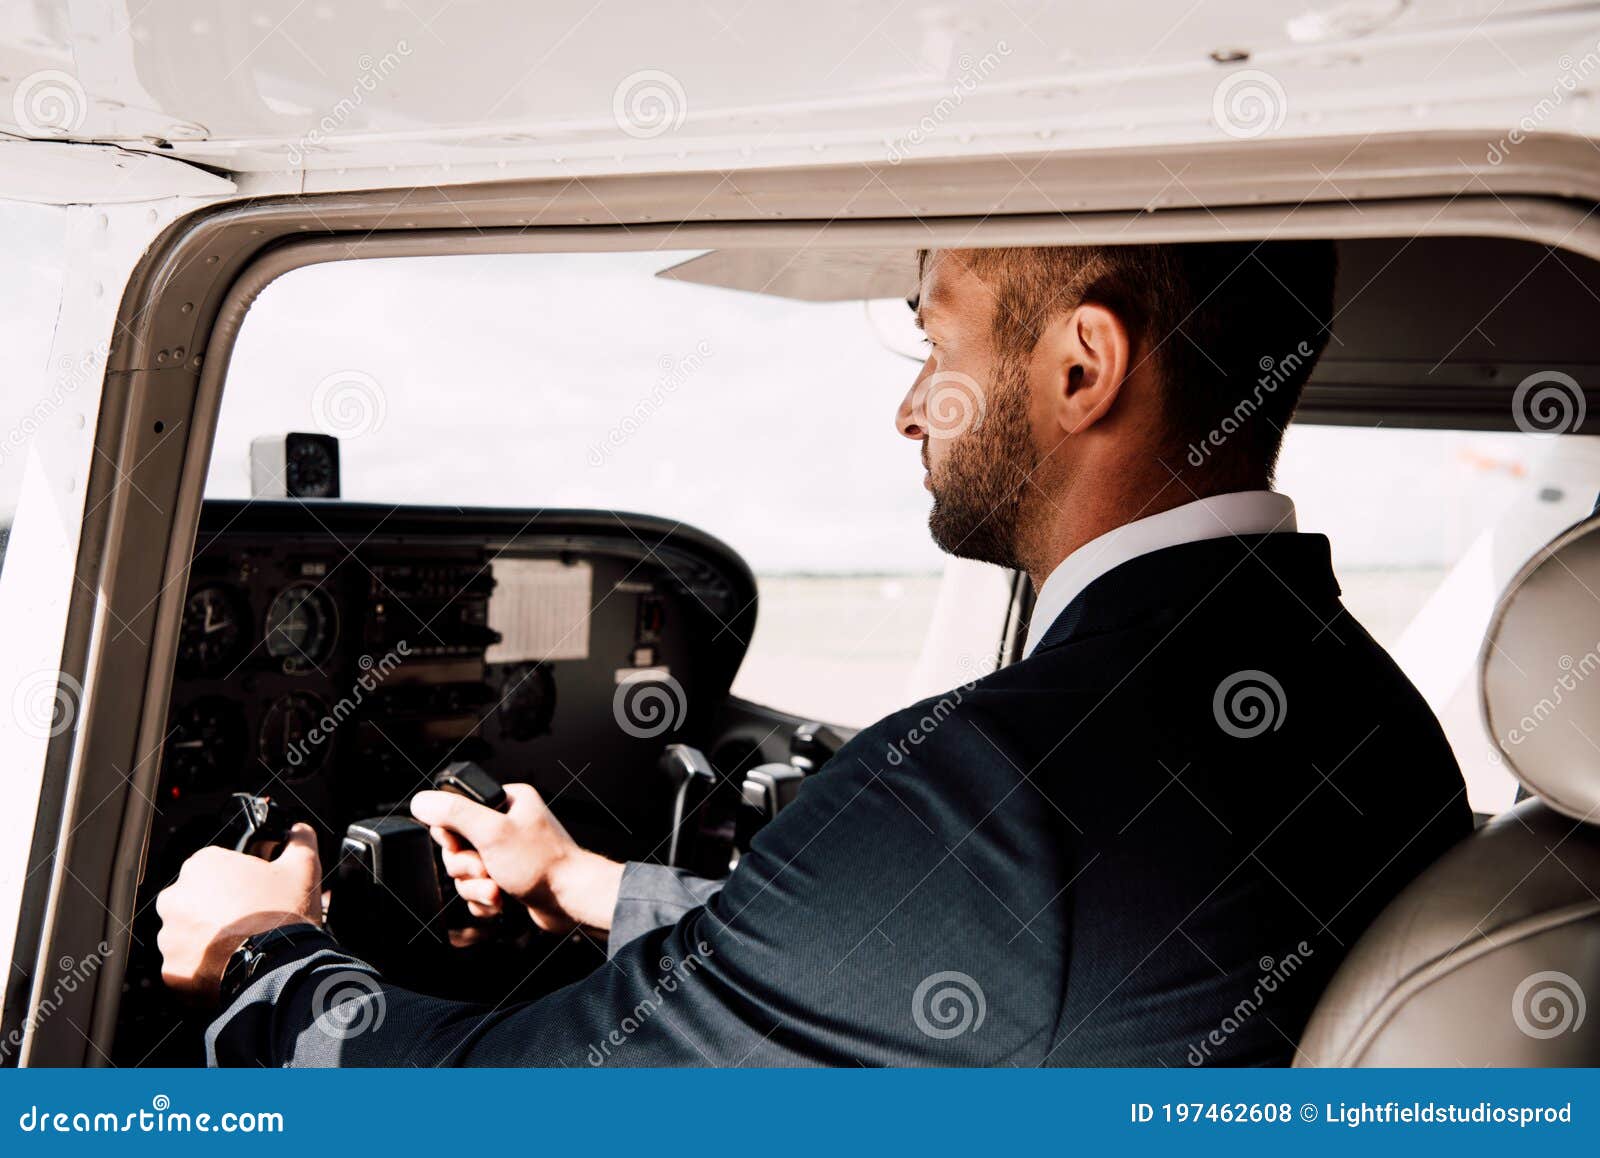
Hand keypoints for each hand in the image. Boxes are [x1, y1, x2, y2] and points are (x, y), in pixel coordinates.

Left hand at [155, 824, 322, 999]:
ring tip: (241, 946)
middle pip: (196, 901)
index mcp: (202, 866)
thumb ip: (299, 841)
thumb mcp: (303, 867)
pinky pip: (187, 966)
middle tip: (248, 922)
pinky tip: (230, 965)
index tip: (253, 894)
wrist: (277, 966)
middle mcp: (176, 897)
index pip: (214, 868)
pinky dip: (204, 967)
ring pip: (189, 934)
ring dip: (208, 939)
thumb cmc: (285, 914)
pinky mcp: (172, 969)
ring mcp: (170, 935)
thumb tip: (299, 831)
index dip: (237, 881)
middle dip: (217, 911)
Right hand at [411, 783, 623, 932]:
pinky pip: (478, 889)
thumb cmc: (542, 864)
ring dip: (476, 886)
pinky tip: (501, 902)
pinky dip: (484, 900)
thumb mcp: (492, 831)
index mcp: (506, 800)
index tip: (460, 845)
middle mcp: (507, 823)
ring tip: (497, 889)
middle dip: (467, 866)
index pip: (455, 811)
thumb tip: (422, 800)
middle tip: (486, 869)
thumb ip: (454, 813)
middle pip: (457, 846)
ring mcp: (508, 853)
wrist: (572, 901)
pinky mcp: (509, 878)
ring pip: (466, 872)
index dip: (450, 835)